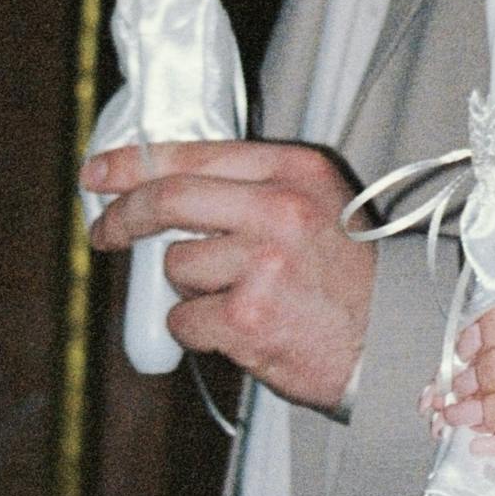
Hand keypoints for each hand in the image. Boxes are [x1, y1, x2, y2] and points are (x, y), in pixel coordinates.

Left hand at [84, 139, 371, 412]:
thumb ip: (253, 188)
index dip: (137, 162)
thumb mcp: (317, 205)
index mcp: (296, 172)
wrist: (393, 342)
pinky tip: (239, 328)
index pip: (197, 153)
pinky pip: (184, 319)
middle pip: (169, 199)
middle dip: (123, 217)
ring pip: (177, 266)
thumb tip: (169, 188)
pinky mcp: (246, 316)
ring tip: (237, 296)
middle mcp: (280, 209)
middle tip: (105, 232)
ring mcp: (262, 262)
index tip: (101, 172)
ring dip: (190, 287)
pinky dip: (200, 329)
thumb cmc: (352, 278)